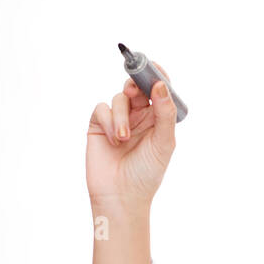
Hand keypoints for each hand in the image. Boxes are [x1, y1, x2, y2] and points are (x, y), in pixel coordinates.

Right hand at [86, 63, 177, 211]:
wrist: (121, 195)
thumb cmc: (147, 173)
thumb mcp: (163, 142)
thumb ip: (164, 113)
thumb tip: (160, 85)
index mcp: (158, 118)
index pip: (158, 90)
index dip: (157, 76)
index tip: (155, 67)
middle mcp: (139, 116)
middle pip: (136, 87)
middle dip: (135, 84)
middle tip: (134, 90)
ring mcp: (118, 120)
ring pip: (119, 98)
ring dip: (122, 116)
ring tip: (123, 138)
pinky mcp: (99, 125)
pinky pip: (102, 109)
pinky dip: (108, 121)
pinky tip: (114, 140)